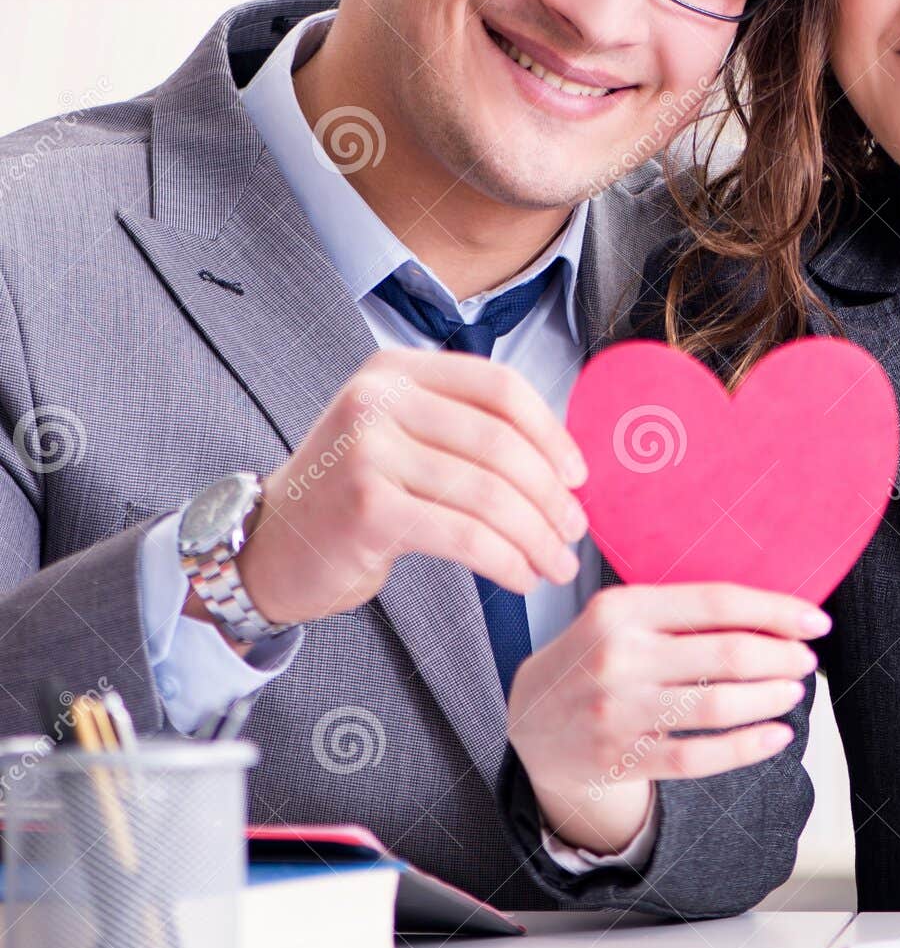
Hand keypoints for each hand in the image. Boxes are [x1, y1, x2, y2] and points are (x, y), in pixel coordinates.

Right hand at [225, 349, 589, 631]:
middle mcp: (378, 399)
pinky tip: (520, 577)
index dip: (551, 432)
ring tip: (556, 565)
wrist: (271, 546)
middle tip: (575, 533)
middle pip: (500, 443)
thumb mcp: (404, 436)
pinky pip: (462, 535)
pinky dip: (504, 560)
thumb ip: (467, 430)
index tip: (578, 476)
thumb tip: (564, 462)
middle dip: (550, 496)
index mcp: (398, 369)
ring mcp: (367, 451)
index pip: (499, 387)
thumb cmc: (355, 494)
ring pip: (487, 493)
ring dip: (536, 536)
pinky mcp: (366, 508)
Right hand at [508, 582, 827, 854]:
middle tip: (806, 660)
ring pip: (717, 708)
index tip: (816, 621)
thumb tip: (773, 615)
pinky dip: (747, 747)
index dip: (775, 612)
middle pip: (725, 656)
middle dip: (781, 658)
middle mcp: (619, 658)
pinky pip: (699, 757)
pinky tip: (776, 735)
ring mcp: (618, 713)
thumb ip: (683, 613)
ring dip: (769, 699)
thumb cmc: (594, 655)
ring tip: (792, 692)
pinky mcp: (621, 759)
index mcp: (623, 609)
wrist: (528, 718)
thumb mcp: (622, 617)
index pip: (716, 603)